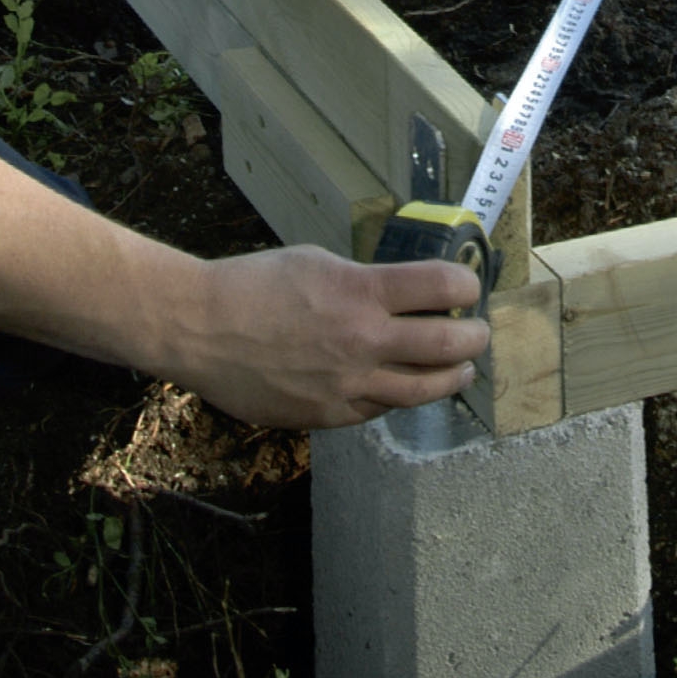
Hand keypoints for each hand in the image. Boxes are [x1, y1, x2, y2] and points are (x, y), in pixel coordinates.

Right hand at [170, 245, 489, 428]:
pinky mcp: (329, 415)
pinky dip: (398, 396)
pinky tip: (401, 385)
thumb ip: (365, 283)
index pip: (444, 286)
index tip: (467, 287)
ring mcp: (348, 384)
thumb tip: (402, 296)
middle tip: (477, 333)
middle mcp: (362, 340)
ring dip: (451, 376)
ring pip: (425, 389)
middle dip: (475, 338)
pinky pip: (381, 409)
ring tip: (458, 369)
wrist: (199, 328)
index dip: (467, 284)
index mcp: (361, 292)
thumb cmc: (254, 285)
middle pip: (449, 344)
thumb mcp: (318, 262)